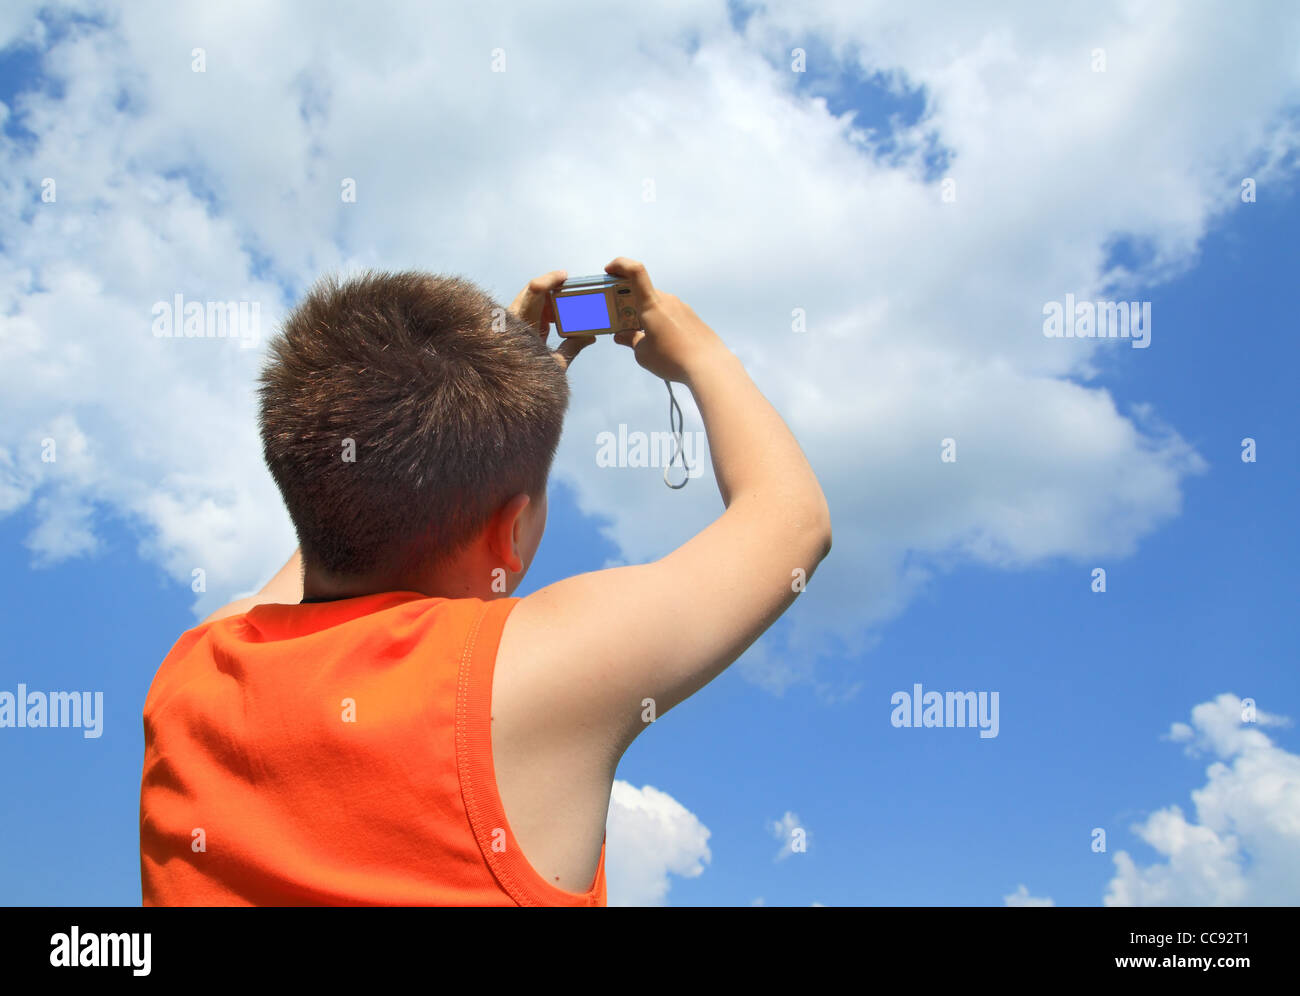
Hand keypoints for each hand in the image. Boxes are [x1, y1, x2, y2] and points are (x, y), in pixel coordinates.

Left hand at [507, 269, 595, 371]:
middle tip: (572, 289)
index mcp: (522, 323)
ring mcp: (512, 321)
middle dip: (553, 289)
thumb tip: (590, 336)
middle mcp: (514, 317)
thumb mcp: (554, 365)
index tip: (564, 276)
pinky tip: (557, 320)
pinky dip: (544, 311)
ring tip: (568, 310)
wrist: (504, 389)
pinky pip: (529, 310)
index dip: (549, 279)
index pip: (534, 290)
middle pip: (533, 291)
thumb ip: (572, 347)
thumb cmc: (528, 379)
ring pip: (531, 299)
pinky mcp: (514, 327)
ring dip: (550, 301)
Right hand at [604, 257, 727, 383]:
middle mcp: (668, 301)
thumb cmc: (674, 359)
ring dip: (646, 315)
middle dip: (629, 302)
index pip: (635, 271)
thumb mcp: (643, 354)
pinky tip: (662, 343)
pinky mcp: (692, 319)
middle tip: (621, 320)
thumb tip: (623, 336)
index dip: (620, 265)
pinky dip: (661, 322)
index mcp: (652, 305)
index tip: (609, 271)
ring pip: (658, 305)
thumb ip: (631, 340)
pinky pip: (671, 314)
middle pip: (644, 293)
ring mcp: (682, 308)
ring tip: (643, 337)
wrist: (709, 366)